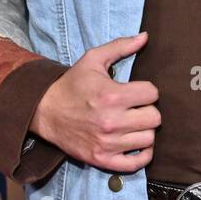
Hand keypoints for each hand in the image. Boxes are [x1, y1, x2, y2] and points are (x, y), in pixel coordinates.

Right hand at [30, 31, 159, 172]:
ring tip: (134, 123)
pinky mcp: (102, 159)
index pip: (153, 94)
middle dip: (148, 110)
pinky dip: (142, 155)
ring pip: (148, 139)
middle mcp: (111, 121)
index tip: (138, 91)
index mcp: (111, 95)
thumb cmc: (73, 84)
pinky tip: (136, 143)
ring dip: (145, 130)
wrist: (46, 111)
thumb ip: (121, 46)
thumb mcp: (93, 59)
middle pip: (154, 118)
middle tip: (137, 108)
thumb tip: (145, 36)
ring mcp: (107, 143)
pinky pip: (136, 163)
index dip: (148, 90)